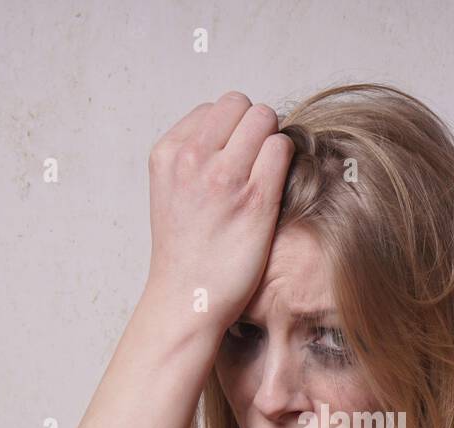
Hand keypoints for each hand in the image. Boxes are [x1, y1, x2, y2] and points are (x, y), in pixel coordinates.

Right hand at [144, 90, 294, 333]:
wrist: (186, 297)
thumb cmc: (185, 249)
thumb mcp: (170, 190)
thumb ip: (193, 156)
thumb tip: (232, 133)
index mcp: (167, 152)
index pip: (213, 108)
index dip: (230, 129)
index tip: (233, 157)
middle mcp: (192, 158)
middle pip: (240, 104)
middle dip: (254, 126)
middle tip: (255, 161)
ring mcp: (224, 177)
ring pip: (264, 118)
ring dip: (272, 140)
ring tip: (266, 173)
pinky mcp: (257, 199)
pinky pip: (282, 148)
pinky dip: (286, 160)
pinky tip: (276, 187)